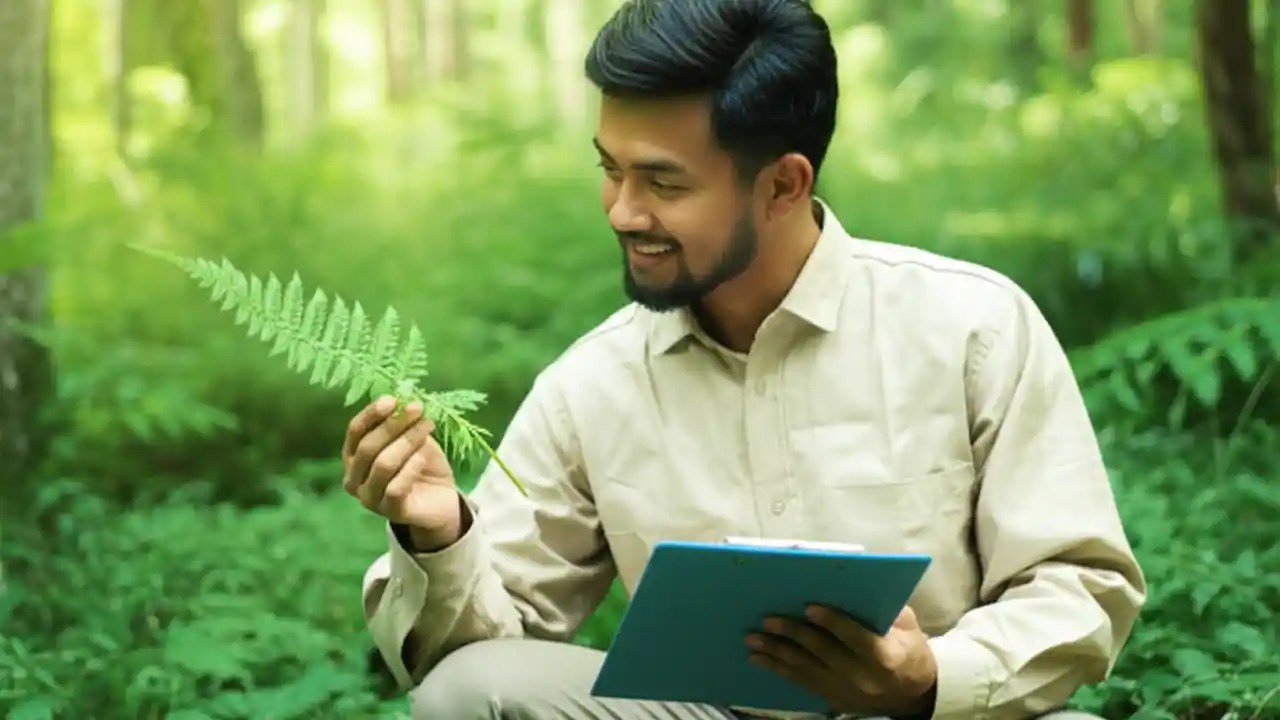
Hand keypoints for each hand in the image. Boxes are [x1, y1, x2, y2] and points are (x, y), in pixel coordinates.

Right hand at [342, 395, 462, 549]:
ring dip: (407, 441)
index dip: (371, 414)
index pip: (355, 432)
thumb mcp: (411, 439)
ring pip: (383, 465)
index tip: (392, 400)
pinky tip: (422, 458)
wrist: (442, 500)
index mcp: (354, 457)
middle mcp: (354, 479)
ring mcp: (369, 498)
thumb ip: (403, 424)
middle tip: (418, 408)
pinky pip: (395, 488)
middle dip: (394, 425)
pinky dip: (410, 469)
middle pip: (368, 447)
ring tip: (427, 427)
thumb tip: (405, 402)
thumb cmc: (421, 465)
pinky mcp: (390, 512)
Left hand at [746, 604, 936, 717]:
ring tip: (753, 639)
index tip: (808, 607)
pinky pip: (800, 682)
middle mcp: (863, 677)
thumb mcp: (908, 625)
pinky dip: (777, 669)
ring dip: (776, 652)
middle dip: (793, 634)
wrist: (913, 694)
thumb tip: (848, 585)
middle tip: (768, 620)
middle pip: (823, 652)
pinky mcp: (832, 699)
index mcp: (886, 656)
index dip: (832, 622)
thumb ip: (883, 608)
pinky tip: (759, 658)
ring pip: (805, 669)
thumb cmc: (909, 649)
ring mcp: (845, 691)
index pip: (855, 637)